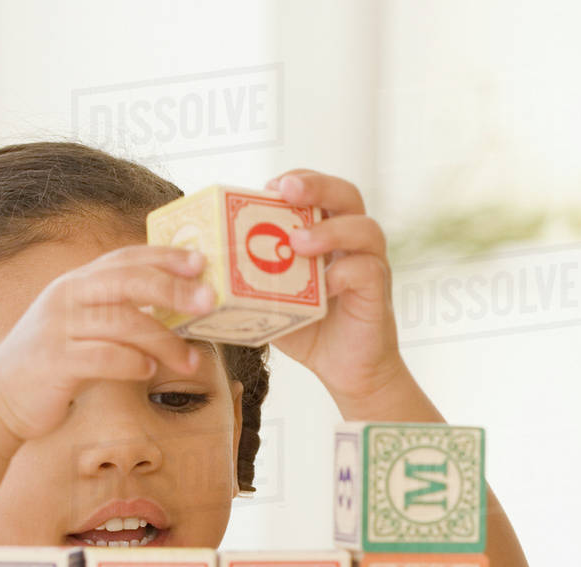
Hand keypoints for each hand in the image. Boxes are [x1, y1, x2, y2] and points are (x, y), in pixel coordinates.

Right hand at [0, 244, 216, 442]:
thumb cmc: (52, 365)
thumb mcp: (81, 328)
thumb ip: (116, 314)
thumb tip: (175, 312)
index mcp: (76, 284)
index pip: (125, 260)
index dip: (164, 257)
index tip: (202, 262)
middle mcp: (65, 298)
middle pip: (127, 282)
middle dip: (172, 290)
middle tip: (209, 301)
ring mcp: (57, 329)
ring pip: (120, 322)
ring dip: (163, 340)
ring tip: (191, 360)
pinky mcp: (53, 362)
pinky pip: (101, 357)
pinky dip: (130, 362)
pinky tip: (150, 371)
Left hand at [262, 169, 404, 405]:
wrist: (346, 371)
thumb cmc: (310, 330)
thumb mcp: (272, 300)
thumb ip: (252, 280)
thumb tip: (204, 268)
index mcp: (328, 234)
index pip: (318, 192)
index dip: (298, 181)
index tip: (269, 186)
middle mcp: (353, 242)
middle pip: (346, 194)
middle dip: (316, 186)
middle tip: (285, 190)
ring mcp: (369, 263)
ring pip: (363, 228)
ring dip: (329, 230)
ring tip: (297, 241)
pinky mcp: (376, 291)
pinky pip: (366, 270)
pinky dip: (343, 272)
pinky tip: (323, 286)